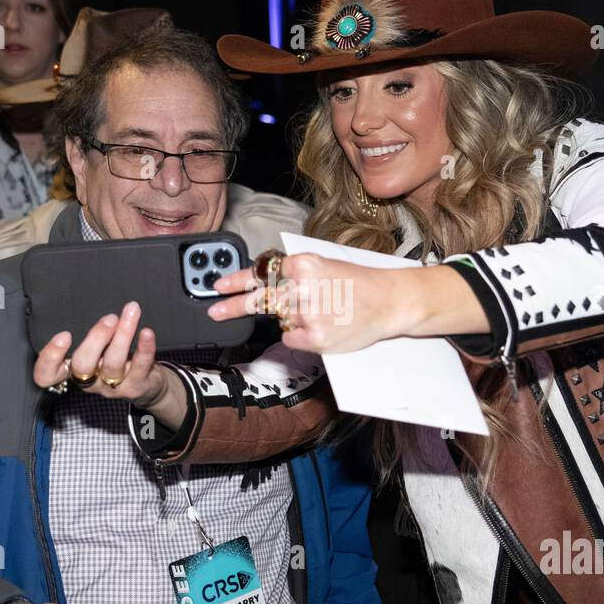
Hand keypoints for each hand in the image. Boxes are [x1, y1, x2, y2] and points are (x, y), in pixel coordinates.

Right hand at [30, 303, 187, 427]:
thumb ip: (92, 334)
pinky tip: (146, 333)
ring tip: (131, 313)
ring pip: (114, 363)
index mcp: (74, 371)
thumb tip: (89, 298)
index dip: (50, 359)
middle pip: (83, 366)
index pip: (49, 374)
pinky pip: (140, 366)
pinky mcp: (136, 387)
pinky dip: (144, 347)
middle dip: (95, 339)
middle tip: (109, 318)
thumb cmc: (119, 361)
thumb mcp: (98, 350)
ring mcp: (113, 387)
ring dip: (123, 335)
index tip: (63, 335)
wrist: (148, 386)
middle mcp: (90, 381)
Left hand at [207, 253, 487, 353]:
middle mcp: (301, 287)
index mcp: (303, 264)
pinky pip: (292, 339)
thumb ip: (293, 273)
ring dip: (294, 320)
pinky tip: (325, 326)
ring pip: (281, 321)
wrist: (389, 301)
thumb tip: (262, 283)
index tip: (218, 286)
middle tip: (214, 311)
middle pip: (260, 300)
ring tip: (323, 313)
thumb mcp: (324, 266)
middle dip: (233, 306)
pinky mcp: (314, 337)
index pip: (261, 272)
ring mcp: (307, 314)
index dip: (236, 280)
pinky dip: (302, 336)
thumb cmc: (359, 283)